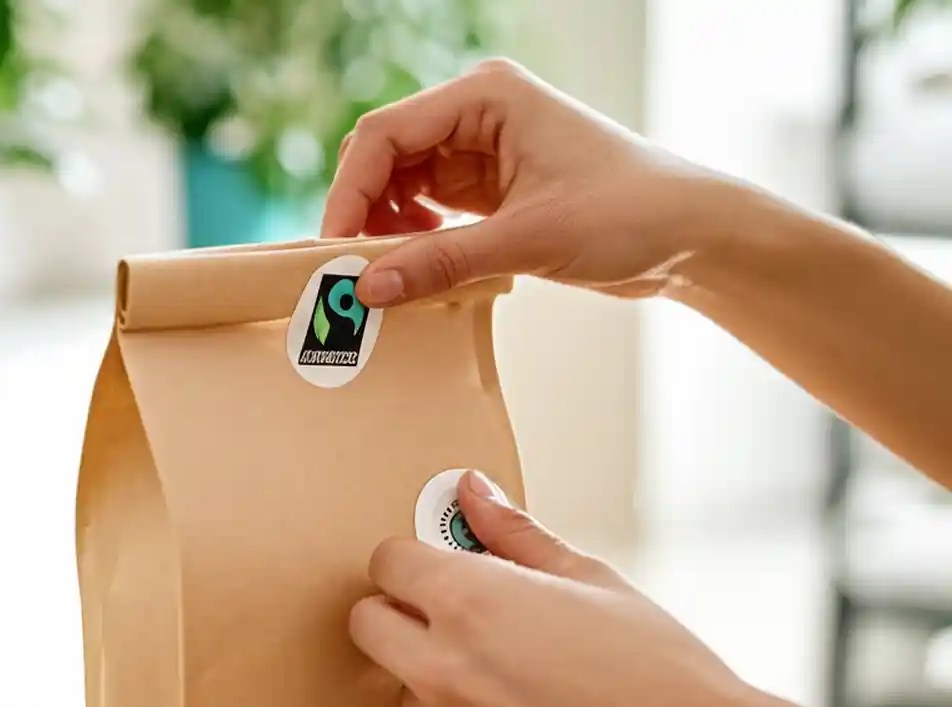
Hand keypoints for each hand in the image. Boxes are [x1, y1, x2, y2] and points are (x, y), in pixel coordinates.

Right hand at [322, 57, 741, 305]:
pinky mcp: (492, 188)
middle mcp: (477, 114)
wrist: (693, 236)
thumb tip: (367, 288)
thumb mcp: (530, 239)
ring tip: (384, 275)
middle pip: (385, 156)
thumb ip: (442, 262)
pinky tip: (417, 268)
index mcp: (486, 96)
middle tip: (350, 270)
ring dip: (387, 228)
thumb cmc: (629, 212)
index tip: (335, 248)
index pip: (385, 133)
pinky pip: (430, 210)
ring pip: (402, 185)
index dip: (349, 190)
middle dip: (363, 211)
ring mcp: (483, 150)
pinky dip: (415, 239)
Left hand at [350, 472, 815, 706]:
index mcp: (470, 602)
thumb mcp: (588, 578)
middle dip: (400, 606)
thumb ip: (515, 533)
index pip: (387, 560)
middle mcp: (445, 664)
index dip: (414, 554)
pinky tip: (501, 693)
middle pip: (367, 621)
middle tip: (451, 604)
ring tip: (491, 659)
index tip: (440, 557)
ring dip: (425, 664)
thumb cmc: (654, 670)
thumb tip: (475, 493)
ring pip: (397, 679)